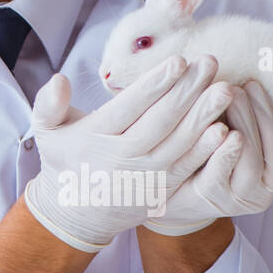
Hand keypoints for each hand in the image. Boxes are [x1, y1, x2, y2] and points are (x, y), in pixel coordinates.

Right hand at [23, 54, 235, 252]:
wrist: (76, 212)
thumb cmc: (65, 160)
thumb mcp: (47, 131)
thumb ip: (48, 104)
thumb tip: (59, 79)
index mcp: (94, 139)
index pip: (129, 107)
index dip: (155, 84)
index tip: (179, 60)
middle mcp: (121, 159)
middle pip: (160, 122)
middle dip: (188, 91)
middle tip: (211, 63)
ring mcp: (143, 178)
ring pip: (178, 144)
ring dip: (204, 117)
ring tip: (225, 90)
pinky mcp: (161, 192)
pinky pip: (187, 169)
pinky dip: (206, 151)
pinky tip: (225, 130)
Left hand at [143, 74, 272, 234]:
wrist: (175, 180)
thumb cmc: (215, 138)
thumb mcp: (241, 115)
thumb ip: (266, 96)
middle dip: (267, 112)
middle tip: (249, 83)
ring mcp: (247, 194)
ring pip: (253, 159)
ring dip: (245, 124)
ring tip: (230, 93)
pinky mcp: (217, 198)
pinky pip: (222, 174)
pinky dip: (223, 150)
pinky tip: (217, 126)